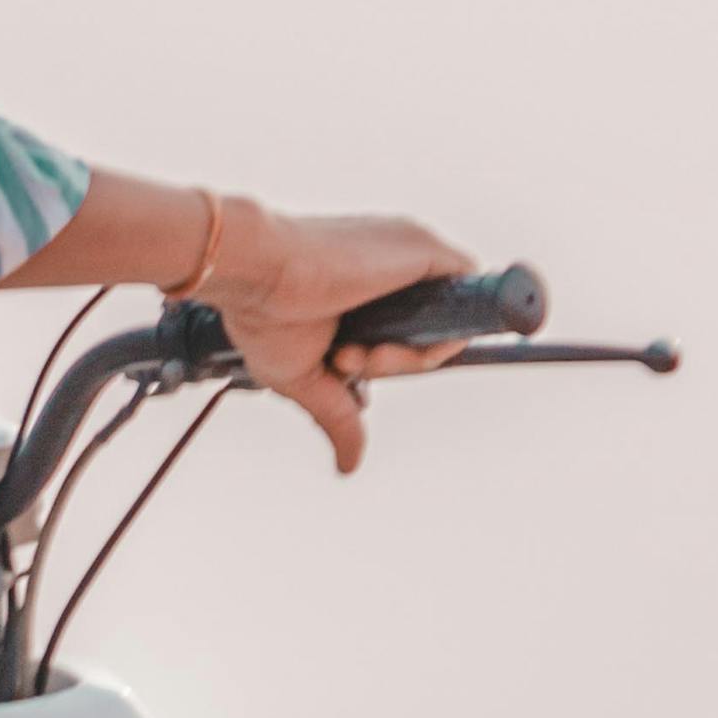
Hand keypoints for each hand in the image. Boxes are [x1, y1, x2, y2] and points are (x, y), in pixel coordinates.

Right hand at [186, 202, 478, 472]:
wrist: (255, 272)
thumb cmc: (264, 313)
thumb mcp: (304, 376)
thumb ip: (339, 416)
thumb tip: (349, 465)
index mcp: (365, 285)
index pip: (401, 334)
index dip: (379, 363)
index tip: (339, 365)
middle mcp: (393, 266)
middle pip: (425, 335)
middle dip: (388, 363)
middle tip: (343, 362)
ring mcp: (412, 257)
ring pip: (444, 328)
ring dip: (402, 359)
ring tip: (350, 355)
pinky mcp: (429, 251)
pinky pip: (462, 311)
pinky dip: (429, 345)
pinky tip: (381, 349)